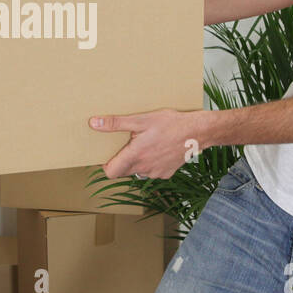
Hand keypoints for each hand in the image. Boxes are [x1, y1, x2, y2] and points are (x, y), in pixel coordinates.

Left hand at [89, 108, 203, 179]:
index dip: (106, 165)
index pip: (110, 173)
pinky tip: (158, 149)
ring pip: (138, 172)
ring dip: (138, 161)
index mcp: (135, 156)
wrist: (197, 132)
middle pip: (124, 171)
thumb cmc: (170, 123)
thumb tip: (94, 123)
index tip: (109, 154)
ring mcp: (156, 173)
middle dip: (122, 160)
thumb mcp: (141, 119)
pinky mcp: (167, 173)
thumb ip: (115, 123)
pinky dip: (151, 163)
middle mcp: (144, 168)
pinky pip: (152, 172)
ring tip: (145, 144)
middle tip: (128, 143)